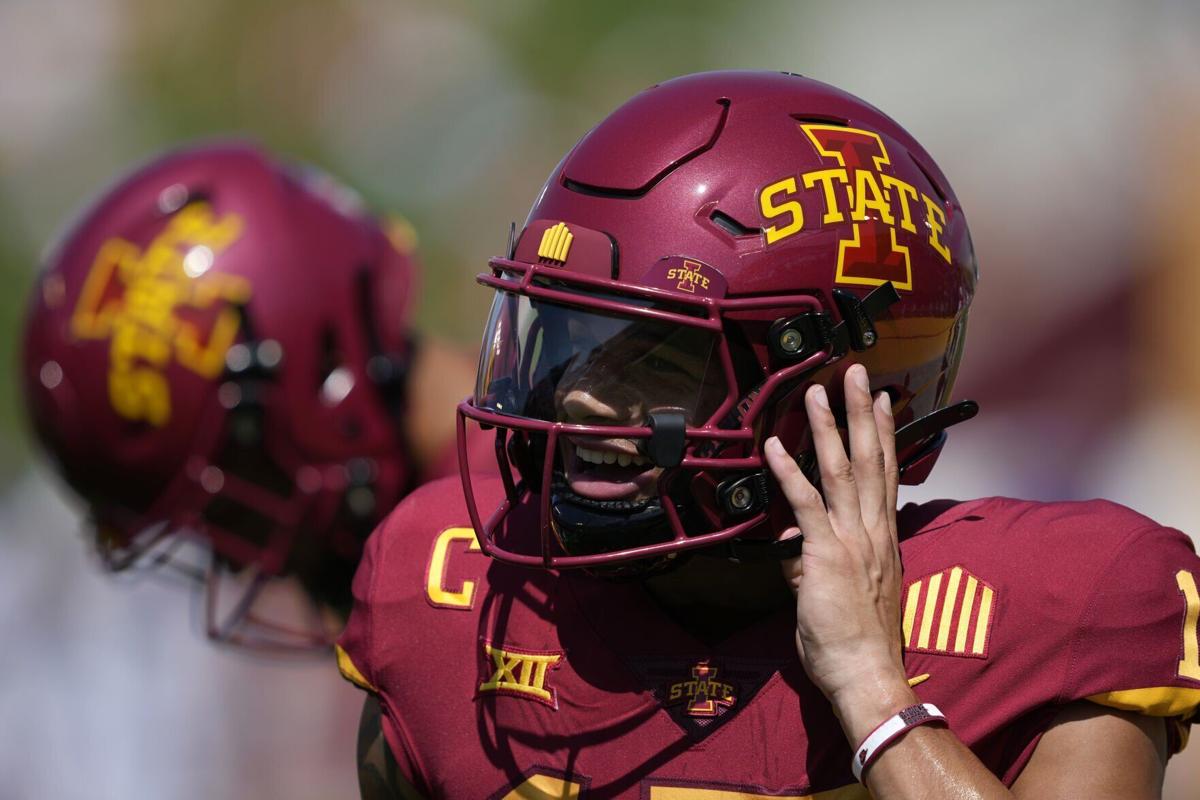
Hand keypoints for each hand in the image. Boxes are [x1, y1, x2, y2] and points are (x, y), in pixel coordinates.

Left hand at [763, 364, 914, 730]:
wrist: (867, 675)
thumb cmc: (859, 645)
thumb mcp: (843, 596)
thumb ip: (817, 564)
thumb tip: (795, 548)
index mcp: (882, 539)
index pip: (887, 475)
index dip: (885, 435)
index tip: (883, 402)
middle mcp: (872, 532)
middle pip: (872, 460)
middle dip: (863, 413)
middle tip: (858, 374)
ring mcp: (851, 540)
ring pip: (842, 471)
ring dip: (829, 428)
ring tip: (820, 392)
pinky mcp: (825, 554)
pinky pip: (806, 506)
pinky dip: (790, 474)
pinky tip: (776, 447)